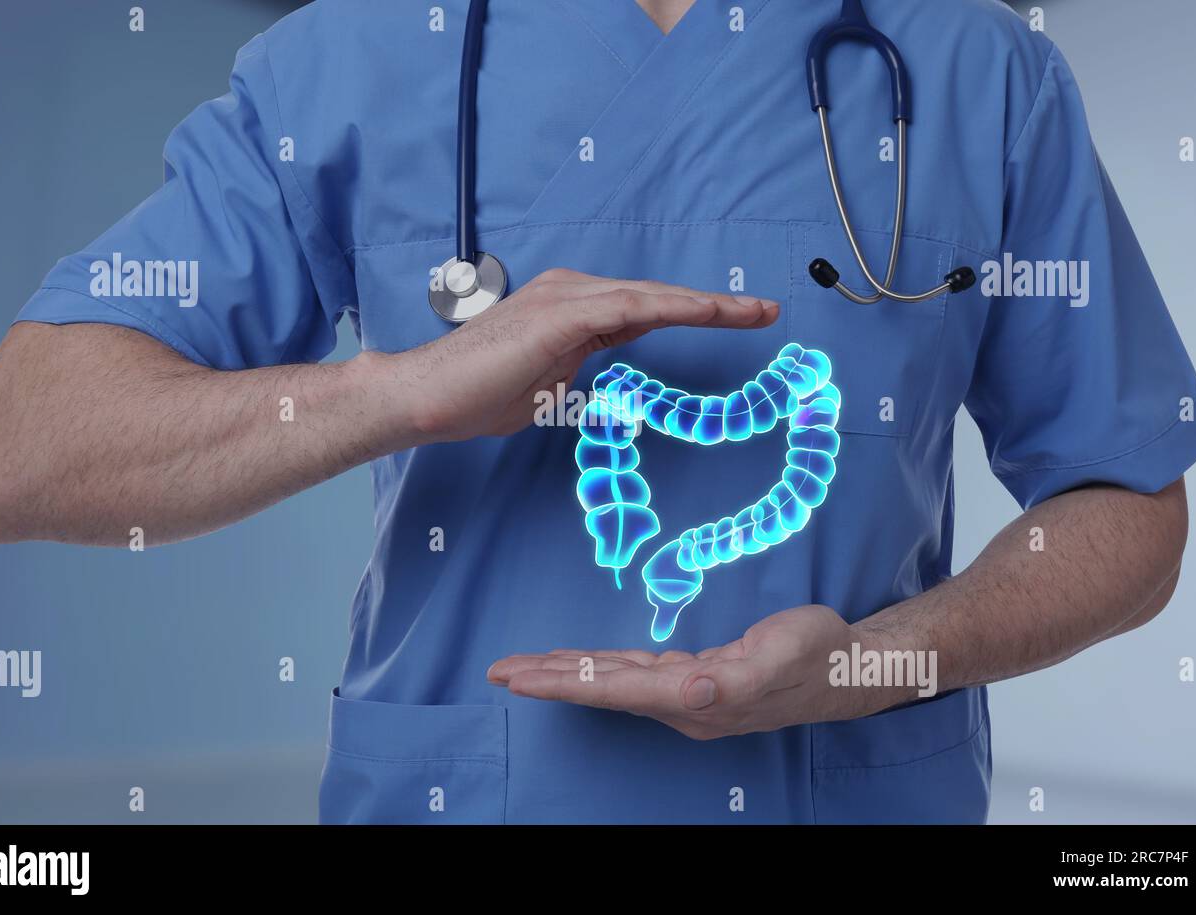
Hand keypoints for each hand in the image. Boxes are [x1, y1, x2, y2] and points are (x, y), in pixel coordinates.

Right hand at [388, 269, 778, 441]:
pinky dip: (675, 307)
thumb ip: (582, 370)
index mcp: (571, 307)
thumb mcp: (550, 385)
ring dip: (707, 304)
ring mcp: (566, 297)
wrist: (429, 398)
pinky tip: (710, 311)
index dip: (694, 311)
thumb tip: (604, 378)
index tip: (739, 318)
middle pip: (656, 295)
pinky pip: (631, 306)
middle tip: (766, 309)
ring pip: (651, 296)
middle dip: (715, 304)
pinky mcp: (562, 313)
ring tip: (754, 311)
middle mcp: (571, 290)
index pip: (645, 307)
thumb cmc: (480, 396)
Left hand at [488, 606, 903, 739]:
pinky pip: (634, 673)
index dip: (565, 682)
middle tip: (496, 671)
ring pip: (614, 681)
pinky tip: (582, 662)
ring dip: (567, 673)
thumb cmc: (816, 654)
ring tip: (524, 666)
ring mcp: (689, 693)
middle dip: (548, 679)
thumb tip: (693, 691)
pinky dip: (600, 666)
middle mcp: (683, 702)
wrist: (846, 668)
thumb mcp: (780, 657)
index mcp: (696, 697)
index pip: (614, 689)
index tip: (519, 678)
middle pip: (602, 688)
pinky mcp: (697, 677)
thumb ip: (735, 679)